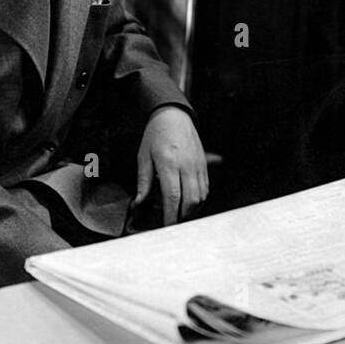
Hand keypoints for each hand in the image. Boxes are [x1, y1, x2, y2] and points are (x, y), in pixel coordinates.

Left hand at [135, 106, 207, 223]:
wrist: (175, 115)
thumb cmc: (156, 134)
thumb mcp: (143, 157)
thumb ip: (143, 182)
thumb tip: (139, 203)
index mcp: (169, 163)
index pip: (172, 197)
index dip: (170, 216)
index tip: (165, 227)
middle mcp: (187, 166)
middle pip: (190, 201)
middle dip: (182, 217)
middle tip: (171, 223)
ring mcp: (198, 166)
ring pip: (201, 197)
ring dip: (191, 210)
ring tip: (179, 213)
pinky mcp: (204, 166)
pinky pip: (205, 189)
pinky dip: (198, 200)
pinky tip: (187, 202)